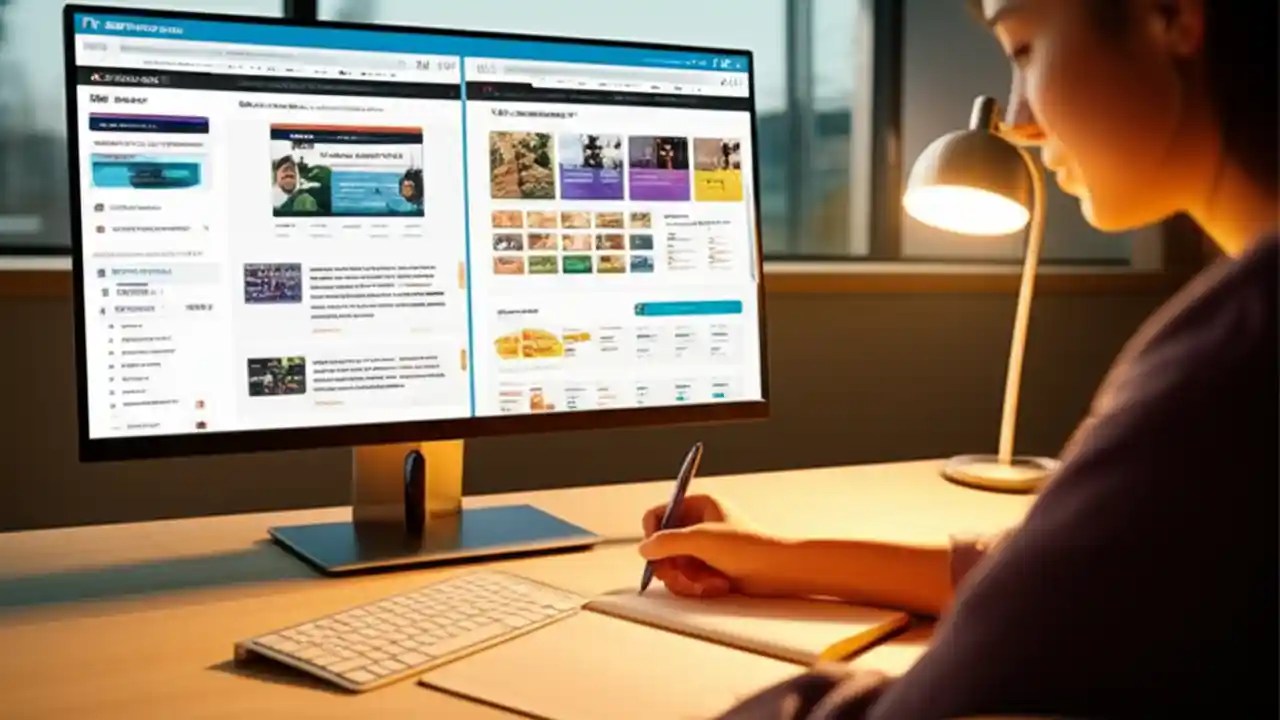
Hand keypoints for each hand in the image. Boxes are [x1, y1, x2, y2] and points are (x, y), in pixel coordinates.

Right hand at [639, 494, 781, 597]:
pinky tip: (715, 586)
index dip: (652, 534)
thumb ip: (668, 542)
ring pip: (671, 566)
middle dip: (670, 565)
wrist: (778, 572)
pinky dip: (696, 586)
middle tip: (679, 576)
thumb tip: (644, 548)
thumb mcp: (702, 540)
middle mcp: (698, 525)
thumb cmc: (748, 547)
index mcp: (698, 505)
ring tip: (705, 583)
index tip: (656, 552)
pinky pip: (686, 580)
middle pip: (661, 546)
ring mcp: (702, 549)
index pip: (658, 515)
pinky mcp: (708, 569)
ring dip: (685, 580)